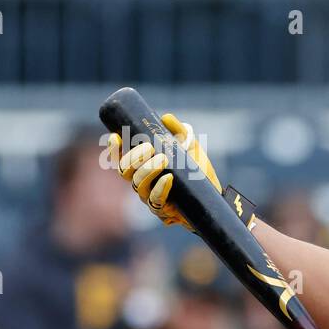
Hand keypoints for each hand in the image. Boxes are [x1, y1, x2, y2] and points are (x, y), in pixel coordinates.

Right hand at [107, 112, 220, 229]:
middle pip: (125, 172)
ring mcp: (150, 197)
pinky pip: (156, 201)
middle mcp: (142, 182)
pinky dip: (160, 188)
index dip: (114, 149)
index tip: (116, 136)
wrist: (214, 193)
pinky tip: (169, 178)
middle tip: (149, 147)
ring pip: (138, 185)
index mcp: (142, 167)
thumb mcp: (190, 146)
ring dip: (147, 170)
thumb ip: (180, 132)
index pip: (120, 159)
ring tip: (162, 159)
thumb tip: (166, 118)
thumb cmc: (197, 169)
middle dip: (133, 158)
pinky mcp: (164, 210)